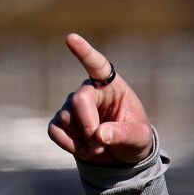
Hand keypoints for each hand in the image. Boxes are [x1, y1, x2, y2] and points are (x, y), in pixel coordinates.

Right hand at [48, 33, 154, 166]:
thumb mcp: (139, 138)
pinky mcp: (62, 121)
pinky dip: (67, 144)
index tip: (71, 38)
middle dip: (88, 126)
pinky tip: (82, 150)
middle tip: (100, 145)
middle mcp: (90, 90)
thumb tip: (99, 135)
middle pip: (78, 100)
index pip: (97, 65)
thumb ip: (123, 134)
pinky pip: (54, 130)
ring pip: (66, 117)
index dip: (84, 52)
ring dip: (81, 140)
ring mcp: (72, 104)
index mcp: (112, 85)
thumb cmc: (135, 139)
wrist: (122, 156)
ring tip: (98, 149)